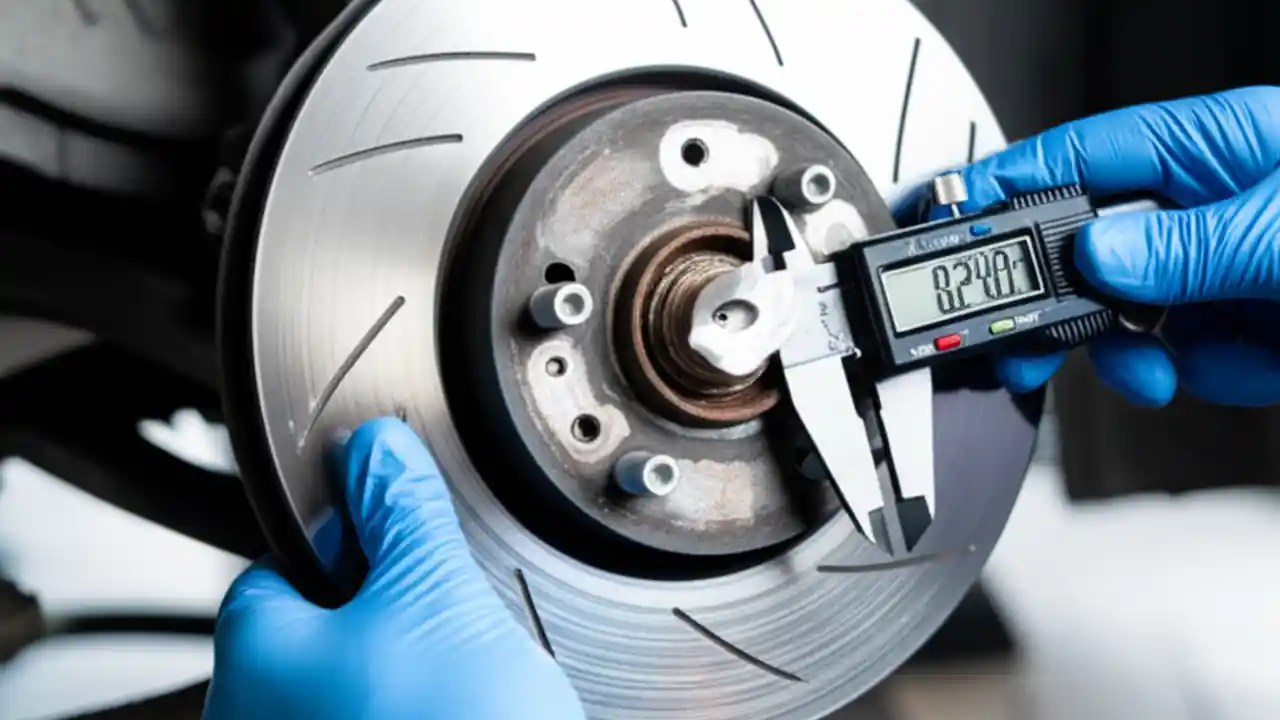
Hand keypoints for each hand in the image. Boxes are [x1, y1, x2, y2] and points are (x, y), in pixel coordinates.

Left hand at [203, 418, 585, 719]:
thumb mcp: (433, 597)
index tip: (393, 535)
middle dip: (386, 613)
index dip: (347, 544)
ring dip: (411, 670)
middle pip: (319, 636)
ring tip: (469, 675)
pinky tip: (469, 713)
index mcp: (256, 660)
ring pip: (357, 689)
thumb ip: (400, 514)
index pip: (278, 573)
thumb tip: (376, 448)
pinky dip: (419, 710)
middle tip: (449, 611)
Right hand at [950, 85, 1279, 406]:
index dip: (1008, 183)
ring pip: (1134, 315)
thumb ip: (1184, 247)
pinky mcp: (1253, 323)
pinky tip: (1252, 362)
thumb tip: (1094, 257)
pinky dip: (1210, 373)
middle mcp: (1216, 203)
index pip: (1082, 155)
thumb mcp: (1278, 237)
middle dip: (1064, 304)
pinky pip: (1192, 356)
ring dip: (1141, 353)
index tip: (950, 216)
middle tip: (1022, 341)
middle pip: (1091, 248)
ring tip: (1161, 368)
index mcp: (1216, 147)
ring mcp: (1232, 266)